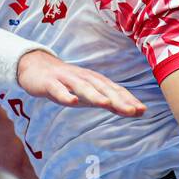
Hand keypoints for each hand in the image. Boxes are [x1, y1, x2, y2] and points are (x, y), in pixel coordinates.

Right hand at [16, 50, 144, 117]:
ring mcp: (66, 79)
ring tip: (106, 105)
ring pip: (83, 88)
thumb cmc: (66, 82)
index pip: (114, 90)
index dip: (128, 100)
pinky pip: (58, 90)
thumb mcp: (88, 93)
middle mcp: (83, 78)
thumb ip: (107, 100)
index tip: (143, 110)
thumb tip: (132, 110)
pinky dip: (66, 96)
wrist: (35, 67)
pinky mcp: (49, 83)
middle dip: (118, 100)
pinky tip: (73, 102)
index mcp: (94, 80)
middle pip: (103, 89)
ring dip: (95, 96)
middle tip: (133, 111)